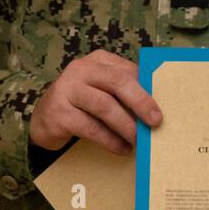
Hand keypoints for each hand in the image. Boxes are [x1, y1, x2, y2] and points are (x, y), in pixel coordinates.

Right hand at [29, 49, 161, 155]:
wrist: (44, 120)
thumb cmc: (83, 103)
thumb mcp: (102, 89)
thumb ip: (124, 92)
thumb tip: (157, 107)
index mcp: (98, 61)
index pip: (128, 70)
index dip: (147, 88)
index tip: (164, 105)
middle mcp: (81, 70)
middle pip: (117, 82)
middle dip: (141, 102)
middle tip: (156, 121)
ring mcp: (67, 90)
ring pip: (104, 106)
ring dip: (126, 126)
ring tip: (139, 141)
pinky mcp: (59, 113)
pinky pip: (91, 128)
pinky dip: (110, 140)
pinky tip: (122, 149)